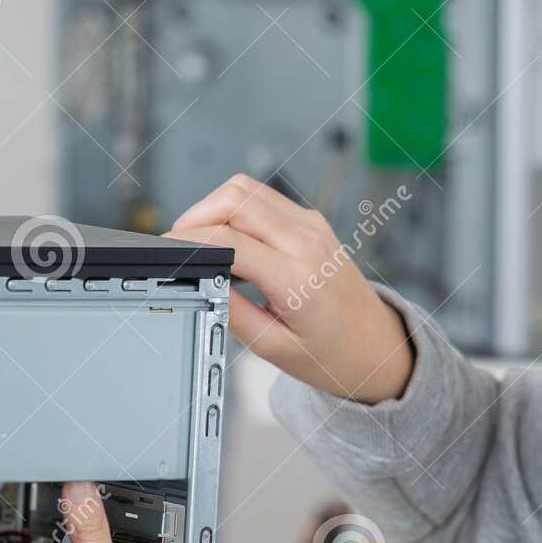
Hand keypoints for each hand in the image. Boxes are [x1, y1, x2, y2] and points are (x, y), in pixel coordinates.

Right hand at [167, 173, 413, 404]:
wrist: (375, 345)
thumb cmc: (332, 353)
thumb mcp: (273, 347)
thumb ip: (232, 310)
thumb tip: (200, 280)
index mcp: (297, 279)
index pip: (229, 240)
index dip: (189, 240)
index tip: (166, 248)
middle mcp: (307, 243)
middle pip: (235, 199)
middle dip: (195, 215)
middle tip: (177, 242)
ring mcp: (312, 226)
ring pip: (247, 189)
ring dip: (214, 206)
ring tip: (199, 238)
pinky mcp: (312, 221)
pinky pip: (264, 197)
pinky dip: (236, 208)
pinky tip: (227, 235)